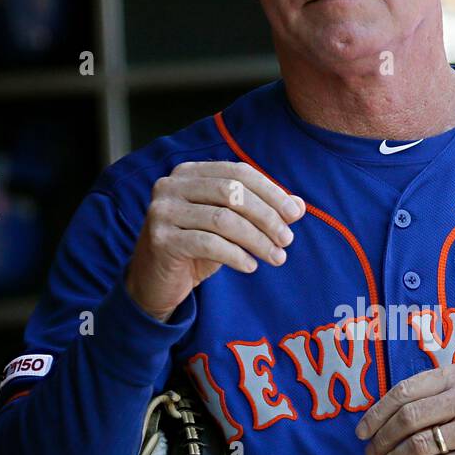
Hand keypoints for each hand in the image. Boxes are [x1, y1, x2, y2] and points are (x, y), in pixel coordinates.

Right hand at [125, 161, 305, 321]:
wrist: (155, 282)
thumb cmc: (195, 248)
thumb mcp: (229, 227)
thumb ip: (259, 211)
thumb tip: (299, 205)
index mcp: (190, 173)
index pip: (239, 173)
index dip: (271, 192)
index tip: (295, 215)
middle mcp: (171, 185)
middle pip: (232, 192)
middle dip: (266, 216)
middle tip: (287, 240)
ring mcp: (162, 211)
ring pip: (222, 219)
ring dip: (256, 239)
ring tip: (276, 257)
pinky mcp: (161, 239)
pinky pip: (208, 243)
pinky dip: (235, 255)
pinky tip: (250, 266)